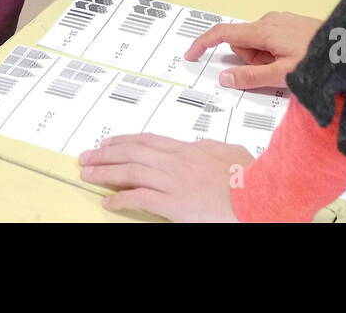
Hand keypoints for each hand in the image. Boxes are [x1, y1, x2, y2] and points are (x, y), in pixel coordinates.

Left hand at [79, 134, 252, 221]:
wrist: (259, 195)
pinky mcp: (175, 203)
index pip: (148, 141)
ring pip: (131, 172)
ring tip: (88, 174)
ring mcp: (174, 182)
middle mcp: (177, 162)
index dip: (125, 141)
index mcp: (189, 149)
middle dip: (106, 154)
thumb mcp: (231, 152)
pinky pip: (141, 198)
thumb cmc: (250, 178)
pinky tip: (109, 201)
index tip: (108, 143)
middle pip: (133, 153)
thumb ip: (211, 148)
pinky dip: (122, 198)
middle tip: (86, 157)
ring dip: (106, 172)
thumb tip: (202, 146)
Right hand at [184, 11, 322, 89]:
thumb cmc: (317, 60)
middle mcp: (269, 20)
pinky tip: (294, 61)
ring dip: (264, 59)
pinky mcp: (291, 24)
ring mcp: (281, 21)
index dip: (203, 44)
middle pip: (242, 42)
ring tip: (289, 68)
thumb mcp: (283, 74)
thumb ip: (252, 77)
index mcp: (263, 30)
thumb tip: (223, 77)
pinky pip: (270, 40)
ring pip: (257, 43)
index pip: (223, 33)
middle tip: (274, 73)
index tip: (190, 57)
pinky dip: (274, 54)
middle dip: (249, 61)